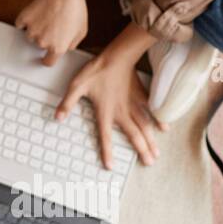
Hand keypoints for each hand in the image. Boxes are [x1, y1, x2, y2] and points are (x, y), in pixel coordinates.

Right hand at [16, 0, 87, 65]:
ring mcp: (32, 31)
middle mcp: (43, 42)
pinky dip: (24, 21)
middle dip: (44, 39)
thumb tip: (66, 47)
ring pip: (30, 36)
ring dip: (35, 30)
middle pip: (39, 46)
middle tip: (52, 27)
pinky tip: (34, 15)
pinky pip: (20, 24)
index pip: (48, 62)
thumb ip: (72, 44)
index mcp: (57, 48)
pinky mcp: (24, 20)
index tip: (46, 57)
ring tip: (45, 18)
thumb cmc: (74, 10)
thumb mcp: (81, 32)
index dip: (48, 59)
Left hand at [55, 51, 164, 167]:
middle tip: (149, 163)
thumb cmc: (96, 71)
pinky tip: (164, 128)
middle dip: (141, 150)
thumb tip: (58, 117)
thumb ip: (67, 103)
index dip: (107, 152)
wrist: (116, 57)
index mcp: (105, 112)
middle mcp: (122, 112)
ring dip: (151, 140)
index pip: (105, 136)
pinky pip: (152, 111)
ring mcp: (133, 105)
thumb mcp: (76, 86)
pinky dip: (159, 119)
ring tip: (157, 153)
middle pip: (133, 135)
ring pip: (145, 127)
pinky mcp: (141, 96)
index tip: (110, 166)